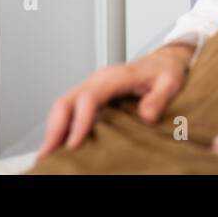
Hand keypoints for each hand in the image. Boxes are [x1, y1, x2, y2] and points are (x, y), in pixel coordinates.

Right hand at [37, 42, 193, 156]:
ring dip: (53, 129)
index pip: (89, 97)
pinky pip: (70, 108)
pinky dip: (60, 126)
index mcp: (115, 76)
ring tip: (47, 155)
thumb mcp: (170, 82)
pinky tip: (59, 144)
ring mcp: (92, 86)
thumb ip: (159, 97)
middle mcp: (98, 80)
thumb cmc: (165, 71)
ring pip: (63, 105)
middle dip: (55, 128)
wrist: (164, 61)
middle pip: (66, 101)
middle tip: (48, 154)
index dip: (79, 120)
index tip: (74, 144)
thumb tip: (146, 115)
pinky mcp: (91, 94)